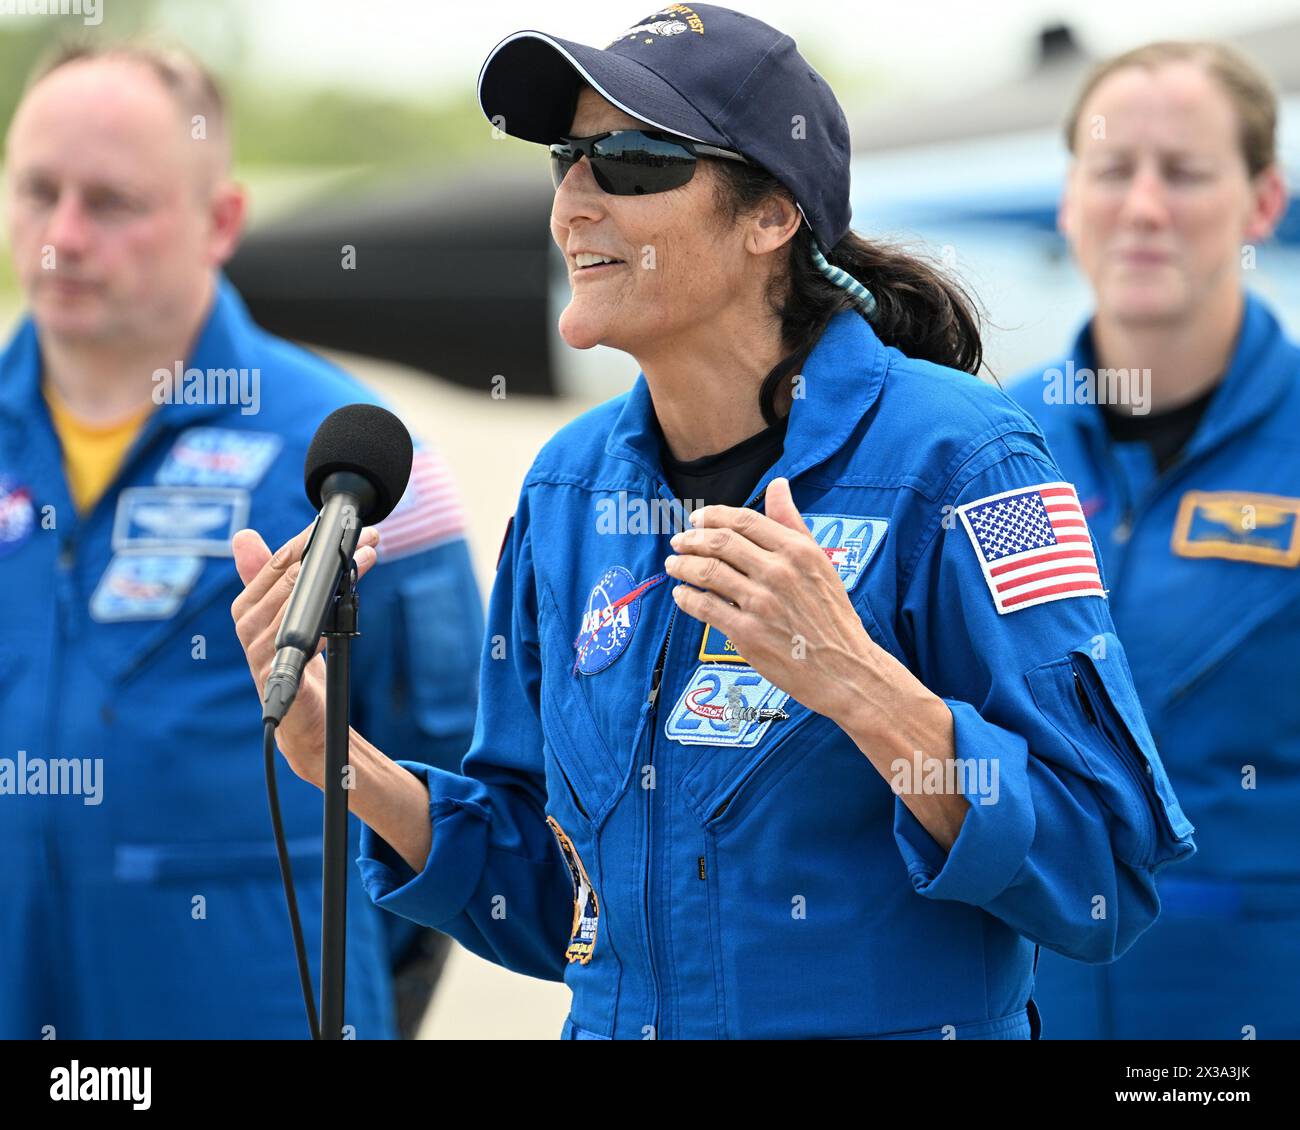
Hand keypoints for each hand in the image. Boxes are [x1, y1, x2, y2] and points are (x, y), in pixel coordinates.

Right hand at [230, 523, 378, 784]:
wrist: (301, 719)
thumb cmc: (297, 663)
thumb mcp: (285, 615)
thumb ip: (269, 578)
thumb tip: (243, 536)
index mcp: (247, 606)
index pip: (279, 561)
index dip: (310, 539)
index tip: (342, 523)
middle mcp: (248, 624)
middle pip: (291, 575)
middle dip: (331, 551)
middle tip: (368, 536)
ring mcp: (259, 648)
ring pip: (300, 599)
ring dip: (340, 577)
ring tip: (370, 557)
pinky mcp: (276, 672)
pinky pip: (304, 637)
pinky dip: (328, 619)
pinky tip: (346, 603)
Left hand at [663, 477, 881, 727]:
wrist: (844, 667)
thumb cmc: (831, 615)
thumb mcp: (820, 562)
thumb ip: (793, 522)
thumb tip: (778, 485)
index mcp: (797, 550)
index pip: (744, 520)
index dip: (713, 516)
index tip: (696, 520)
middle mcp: (778, 572)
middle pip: (720, 542)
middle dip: (691, 539)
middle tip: (678, 542)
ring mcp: (761, 603)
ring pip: (707, 572)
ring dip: (682, 566)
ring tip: (673, 565)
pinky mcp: (747, 633)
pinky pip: (705, 607)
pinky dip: (686, 598)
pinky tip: (682, 595)